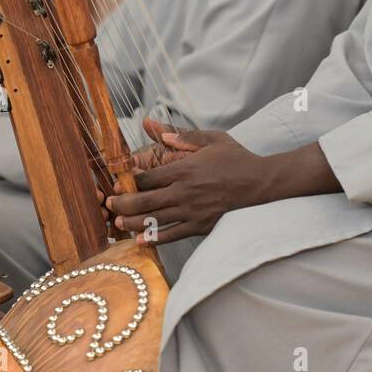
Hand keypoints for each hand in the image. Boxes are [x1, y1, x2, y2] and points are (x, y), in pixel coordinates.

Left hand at [104, 119, 270, 245]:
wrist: (262, 184)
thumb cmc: (237, 159)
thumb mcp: (212, 139)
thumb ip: (183, 135)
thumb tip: (156, 130)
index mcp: (185, 169)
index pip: (147, 178)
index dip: (129, 181)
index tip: (119, 183)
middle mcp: (185, 191)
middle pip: (144, 201)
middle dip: (122, 204)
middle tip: (109, 205)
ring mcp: (192, 211)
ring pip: (154, 220)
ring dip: (132, 223)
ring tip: (118, 223)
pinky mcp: (201, 226)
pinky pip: (172, 234)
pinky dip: (154, 239)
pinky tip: (140, 241)